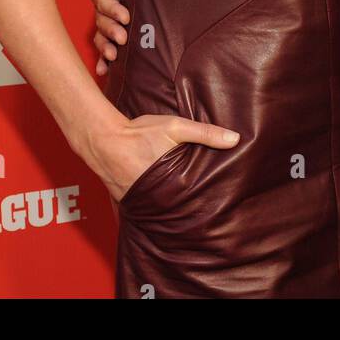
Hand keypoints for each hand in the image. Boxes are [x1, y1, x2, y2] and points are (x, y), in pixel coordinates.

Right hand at [85, 113, 240, 205]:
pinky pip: (145, 207)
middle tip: (207, 212)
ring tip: (187, 212)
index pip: (194, 200)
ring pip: (161, 210)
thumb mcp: (175, 128)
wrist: (103, 139)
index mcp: (171, 184)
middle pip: (178, 208)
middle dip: (190, 208)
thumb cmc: (139, 133)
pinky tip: (162, 204)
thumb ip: (205, 133)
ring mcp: (139, 203)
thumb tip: (235, 139)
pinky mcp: (128, 202)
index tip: (219, 203)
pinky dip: (154, 206)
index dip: (206, 202)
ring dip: (172, 209)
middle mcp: (155, 198)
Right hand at [91, 0, 131, 76]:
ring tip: (113, 56)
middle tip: (122, 37)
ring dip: (105, 46)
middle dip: (111, 30)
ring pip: (101, 34)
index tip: (125, 16)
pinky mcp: (114, 29)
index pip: (102, 0)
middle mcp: (102, 6)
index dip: (112, 9)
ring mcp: (106, 19)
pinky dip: (103, 58)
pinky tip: (104, 70)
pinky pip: (105, 44)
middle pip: (101, 20)